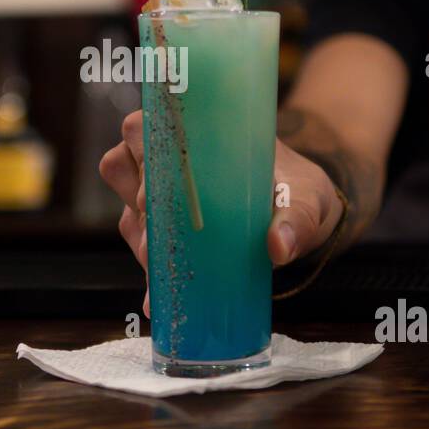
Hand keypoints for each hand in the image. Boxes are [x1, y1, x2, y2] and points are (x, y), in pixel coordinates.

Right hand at [99, 110, 345, 317]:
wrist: (301, 215)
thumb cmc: (298, 189)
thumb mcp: (306, 198)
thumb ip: (296, 219)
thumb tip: (278, 246)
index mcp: (195, 133)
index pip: (143, 130)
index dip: (139, 159)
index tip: (150, 196)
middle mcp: (169, 160)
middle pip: (122, 170)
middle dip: (139, 210)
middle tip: (161, 244)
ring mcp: (163, 197)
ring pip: (129, 214)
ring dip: (143, 243)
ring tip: (165, 272)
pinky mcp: (167, 232)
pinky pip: (145, 249)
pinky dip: (152, 274)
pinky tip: (160, 298)